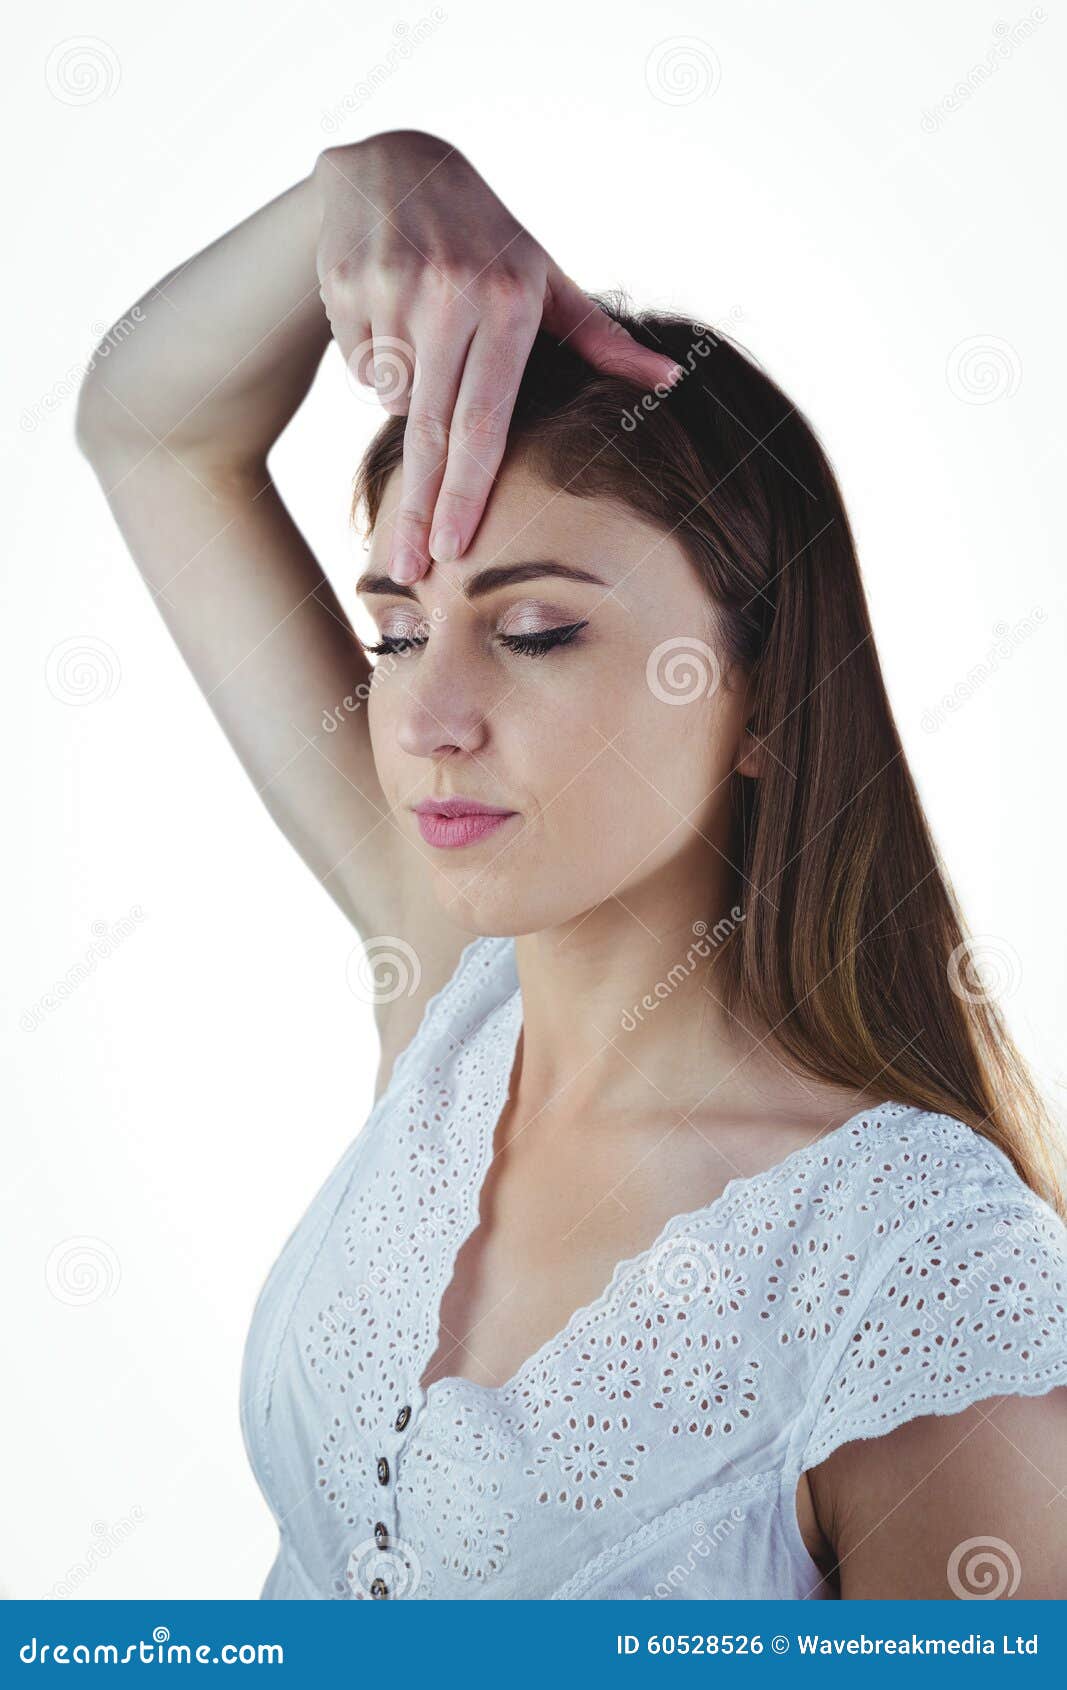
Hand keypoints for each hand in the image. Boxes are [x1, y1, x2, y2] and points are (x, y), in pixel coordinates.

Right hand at [314, 130, 681, 582]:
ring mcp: (393, 289)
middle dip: (417, 509)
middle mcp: (450, 297)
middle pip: (431, 432)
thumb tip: (670, 380)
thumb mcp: (545, 278)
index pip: (484, 422)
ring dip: (404, 400)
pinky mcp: (346, 285)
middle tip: (407, 570)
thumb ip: (600, 340)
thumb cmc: (485, 237)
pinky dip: (374, 364)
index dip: (467, 492)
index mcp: (506, 302)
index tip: (455, 550)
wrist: (393, 164)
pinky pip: (359, 366)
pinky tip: (385, 317)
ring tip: (419, 345)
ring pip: (393, 398)